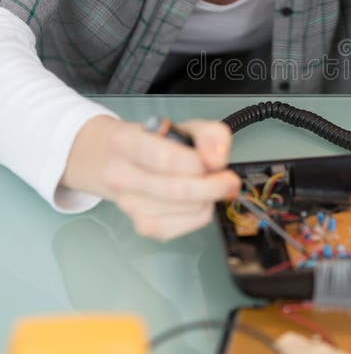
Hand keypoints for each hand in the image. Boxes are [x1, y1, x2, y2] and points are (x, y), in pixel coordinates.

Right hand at [61, 115, 240, 239]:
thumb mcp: (185, 127)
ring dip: (207, 199)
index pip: (165, 159)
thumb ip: (209, 134)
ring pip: (184, 210)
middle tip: (227, 179)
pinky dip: (200, 215)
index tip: (218, 163)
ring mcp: (128, 204)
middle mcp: (119, 175)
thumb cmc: (159, 143)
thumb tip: (217, 158)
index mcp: (126, 142)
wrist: (123, 161)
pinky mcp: (142, 225)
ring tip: (207, 185)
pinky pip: (183, 226)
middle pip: (176, 190)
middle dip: (212, 186)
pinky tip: (199, 202)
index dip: (198, 164)